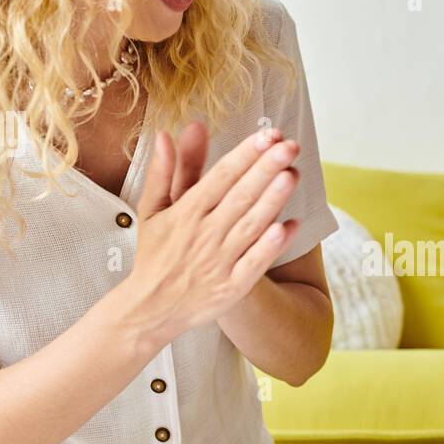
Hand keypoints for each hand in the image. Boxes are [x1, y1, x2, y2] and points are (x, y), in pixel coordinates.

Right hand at [124, 121, 300, 343]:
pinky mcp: (231, 288)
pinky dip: (271, 246)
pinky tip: (290, 226)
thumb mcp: (151, 211)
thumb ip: (163, 172)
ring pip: (251, 225)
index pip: (221, 177)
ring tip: (292, 174)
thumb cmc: (155, 255)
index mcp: (185, 213)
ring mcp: (219, 262)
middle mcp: (204, 234)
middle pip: (240, 196)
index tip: (268, 135)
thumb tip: (166, 134)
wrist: (151, 309)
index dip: (246, 154)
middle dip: (266, 169)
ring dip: (273, 200)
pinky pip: (255, 263)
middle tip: (290, 145)